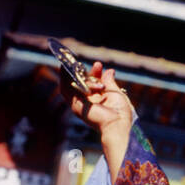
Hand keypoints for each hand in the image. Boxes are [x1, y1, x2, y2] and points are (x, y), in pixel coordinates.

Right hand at [64, 61, 133, 182]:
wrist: (117, 123)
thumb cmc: (120, 113)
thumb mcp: (115, 93)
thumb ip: (109, 82)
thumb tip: (109, 71)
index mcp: (98, 103)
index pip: (93, 85)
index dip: (96, 74)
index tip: (100, 66)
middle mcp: (88, 104)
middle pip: (83, 84)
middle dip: (90, 73)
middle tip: (98, 64)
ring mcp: (80, 105)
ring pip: (72, 86)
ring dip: (72, 73)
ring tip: (73, 60)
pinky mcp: (75, 105)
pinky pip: (66, 90)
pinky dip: (64, 78)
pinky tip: (65, 67)